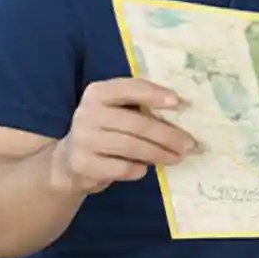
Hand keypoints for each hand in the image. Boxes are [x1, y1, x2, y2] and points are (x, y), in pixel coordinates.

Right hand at [50, 78, 195, 195]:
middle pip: (136, 123)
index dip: (153, 94)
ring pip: (131, 147)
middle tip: (189, 144)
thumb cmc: (105, 131)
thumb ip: (140, 107)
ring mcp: (83, 139)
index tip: (177, 101)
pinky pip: (122, 167)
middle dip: (167, 135)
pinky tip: (144, 168)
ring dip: (159, 153)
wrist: (69, 162)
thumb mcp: (116, 112)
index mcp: (98, 93)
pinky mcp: (83, 164)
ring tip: (177, 157)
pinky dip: (138, 169)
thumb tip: (182, 113)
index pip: (128, 88)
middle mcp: (87, 113)